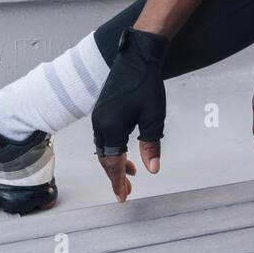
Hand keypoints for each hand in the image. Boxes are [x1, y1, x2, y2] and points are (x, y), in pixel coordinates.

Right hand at [92, 26, 168, 201]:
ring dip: (116, 163)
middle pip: (105, 158)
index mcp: (110, 127)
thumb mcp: (153, 117)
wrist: (137, 55)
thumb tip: (152, 169)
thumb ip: (151, 144)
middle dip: (116, 176)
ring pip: (105, 148)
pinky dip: (114, 149)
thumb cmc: (146, 83)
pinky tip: (126, 153)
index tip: (123, 197)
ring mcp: (99, 116)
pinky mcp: (103, 110)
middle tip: (126, 192)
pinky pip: (105, 137)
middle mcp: (100, 123)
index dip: (117, 181)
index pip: (112, 162)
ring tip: (131, 175)